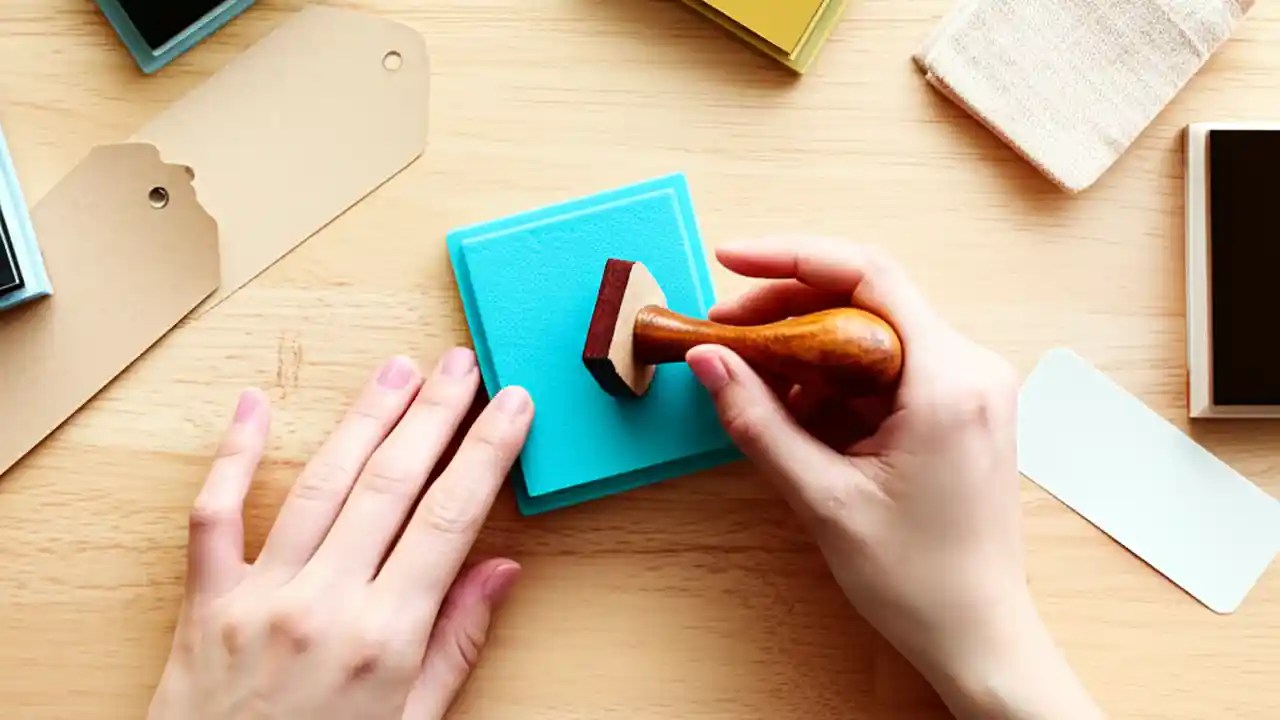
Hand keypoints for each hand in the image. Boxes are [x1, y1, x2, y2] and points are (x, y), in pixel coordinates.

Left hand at [149, 350, 533, 719]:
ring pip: (321, 483)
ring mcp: (260, 597)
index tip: (512, 405)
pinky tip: (254, 407)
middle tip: (463, 364)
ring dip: (364, 417)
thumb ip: (456, 644)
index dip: (487, 452)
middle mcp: (324, 604)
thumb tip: (502, 570)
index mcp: (385, 639)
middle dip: (435, 414)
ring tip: (399, 370)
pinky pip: (213, 515)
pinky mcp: (205, 602)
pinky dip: (233, 456)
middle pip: (391, 484)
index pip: (450, 518)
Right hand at [688, 239, 1101, 719]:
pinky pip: (883, 368)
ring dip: (805, 346)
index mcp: (951, 383)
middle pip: (865, 300)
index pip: (869, 275)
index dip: (792, 257)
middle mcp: (970, 369)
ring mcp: (967, 387)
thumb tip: (707, 360)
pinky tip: (790, 403)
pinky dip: (831, 378)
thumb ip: (759, 422)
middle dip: (785, 308)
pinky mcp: (954, 407)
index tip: (731, 259)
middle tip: (721, 332)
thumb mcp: (824, 500)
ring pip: (870, 334)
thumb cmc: (918, 580)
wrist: (978, 636)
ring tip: (747, 375)